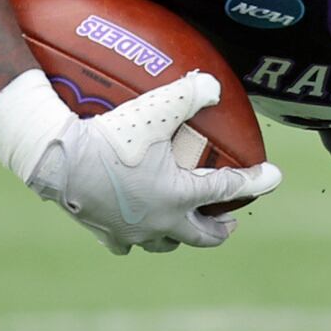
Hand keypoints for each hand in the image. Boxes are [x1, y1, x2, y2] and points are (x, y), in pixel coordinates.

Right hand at [22, 73, 282, 253]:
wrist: (56, 160)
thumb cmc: (110, 137)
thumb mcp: (156, 108)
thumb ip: (189, 94)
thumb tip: (214, 87)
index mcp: (179, 196)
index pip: (228, 189)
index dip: (255, 182)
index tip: (274, 177)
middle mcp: (160, 221)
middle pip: (200, 236)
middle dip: (220, 230)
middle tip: (232, 222)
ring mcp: (132, 232)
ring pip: (165, 244)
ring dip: (180, 235)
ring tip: (184, 226)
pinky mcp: (105, 233)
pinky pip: (126, 243)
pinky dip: (136, 236)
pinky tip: (134, 229)